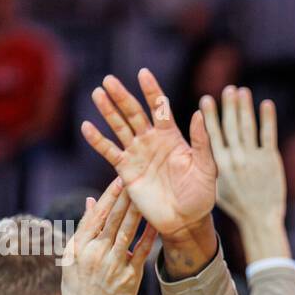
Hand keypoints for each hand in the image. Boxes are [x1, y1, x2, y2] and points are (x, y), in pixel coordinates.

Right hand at [60, 179, 158, 294]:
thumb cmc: (79, 284)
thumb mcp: (73, 256)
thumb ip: (85, 228)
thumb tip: (90, 201)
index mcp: (79, 246)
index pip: (95, 215)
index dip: (108, 196)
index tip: (118, 180)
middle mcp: (96, 253)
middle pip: (113, 220)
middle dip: (125, 198)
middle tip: (136, 179)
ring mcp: (114, 264)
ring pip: (128, 231)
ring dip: (137, 211)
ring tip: (146, 195)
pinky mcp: (130, 275)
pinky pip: (142, 250)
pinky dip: (149, 235)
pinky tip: (157, 222)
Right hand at [81, 69, 216, 277]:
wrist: (185, 221)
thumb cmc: (201, 195)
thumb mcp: (208, 168)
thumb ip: (202, 142)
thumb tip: (198, 113)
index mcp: (172, 137)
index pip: (159, 108)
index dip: (151, 91)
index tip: (143, 73)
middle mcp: (152, 141)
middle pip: (134, 113)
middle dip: (122, 96)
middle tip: (109, 79)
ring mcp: (137, 154)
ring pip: (119, 128)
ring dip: (108, 111)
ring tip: (98, 94)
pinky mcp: (126, 171)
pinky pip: (110, 152)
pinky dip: (98, 141)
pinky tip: (87, 127)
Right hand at [199, 86, 285, 231]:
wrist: (260, 219)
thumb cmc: (238, 204)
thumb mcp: (219, 186)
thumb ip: (214, 165)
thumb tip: (208, 146)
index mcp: (220, 164)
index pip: (213, 135)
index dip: (210, 116)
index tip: (206, 99)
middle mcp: (235, 158)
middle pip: (230, 126)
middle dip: (228, 106)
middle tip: (228, 89)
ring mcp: (253, 158)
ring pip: (247, 127)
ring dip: (245, 107)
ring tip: (242, 91)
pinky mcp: (270, 160)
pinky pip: (268, 135)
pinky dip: (267, 119)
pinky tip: (266, 105)